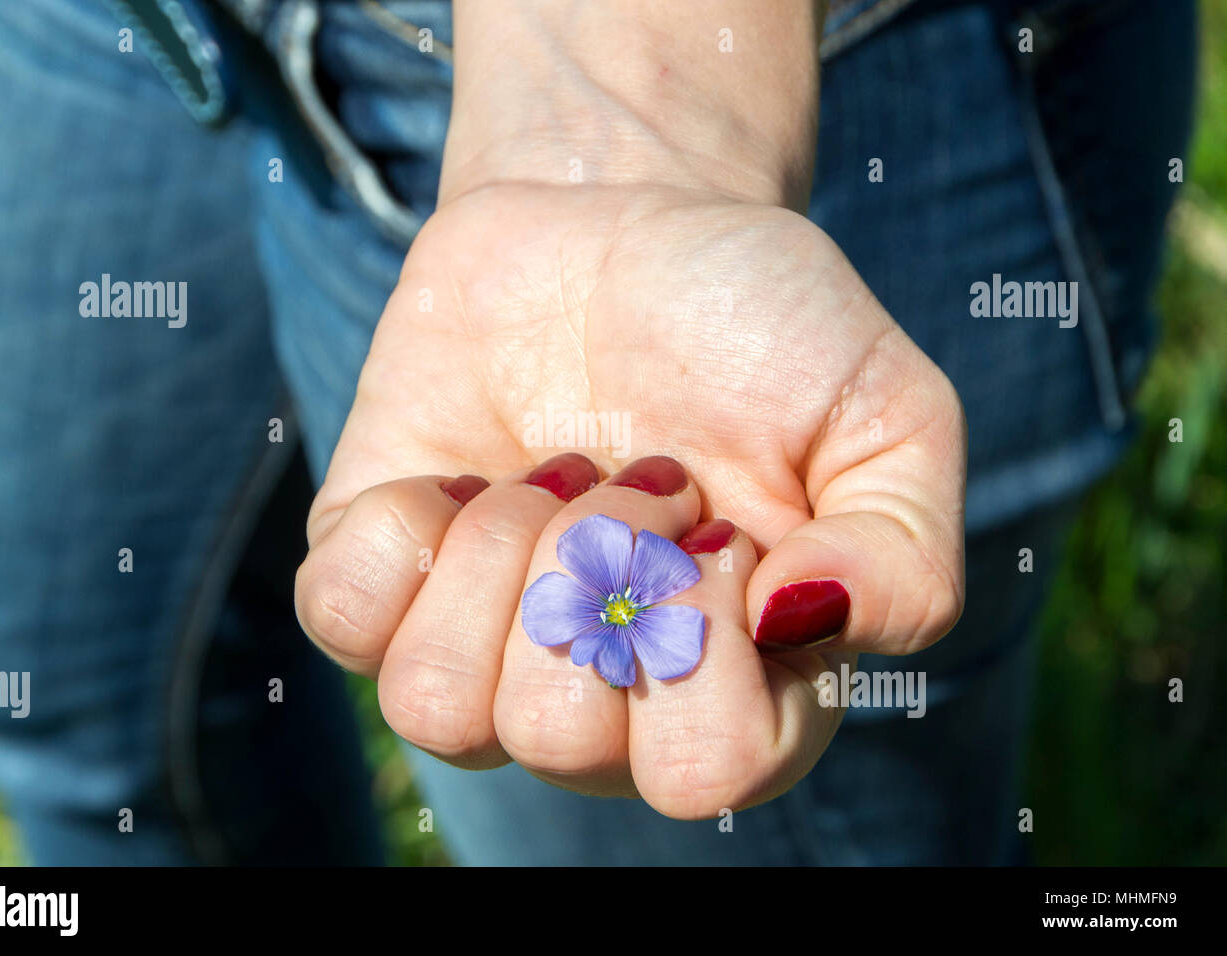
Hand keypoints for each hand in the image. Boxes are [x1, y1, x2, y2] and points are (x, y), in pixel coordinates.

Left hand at [294, 180, 965, 816]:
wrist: (626, 227)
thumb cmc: (765, 326)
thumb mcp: (889, 416)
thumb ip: (901, 551)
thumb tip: (801, 622)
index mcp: (733, 694)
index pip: (702, 773)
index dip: (699, 636)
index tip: (720, 522)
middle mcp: (602, 701)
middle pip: (556, 735)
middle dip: (599, 562)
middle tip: (638, 474)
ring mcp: (482, 649)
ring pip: (437, 706)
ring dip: (505, 552)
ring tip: (552, 477)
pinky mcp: (378, 579)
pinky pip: (342, 620)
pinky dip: (403, 529)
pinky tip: (459, 478)